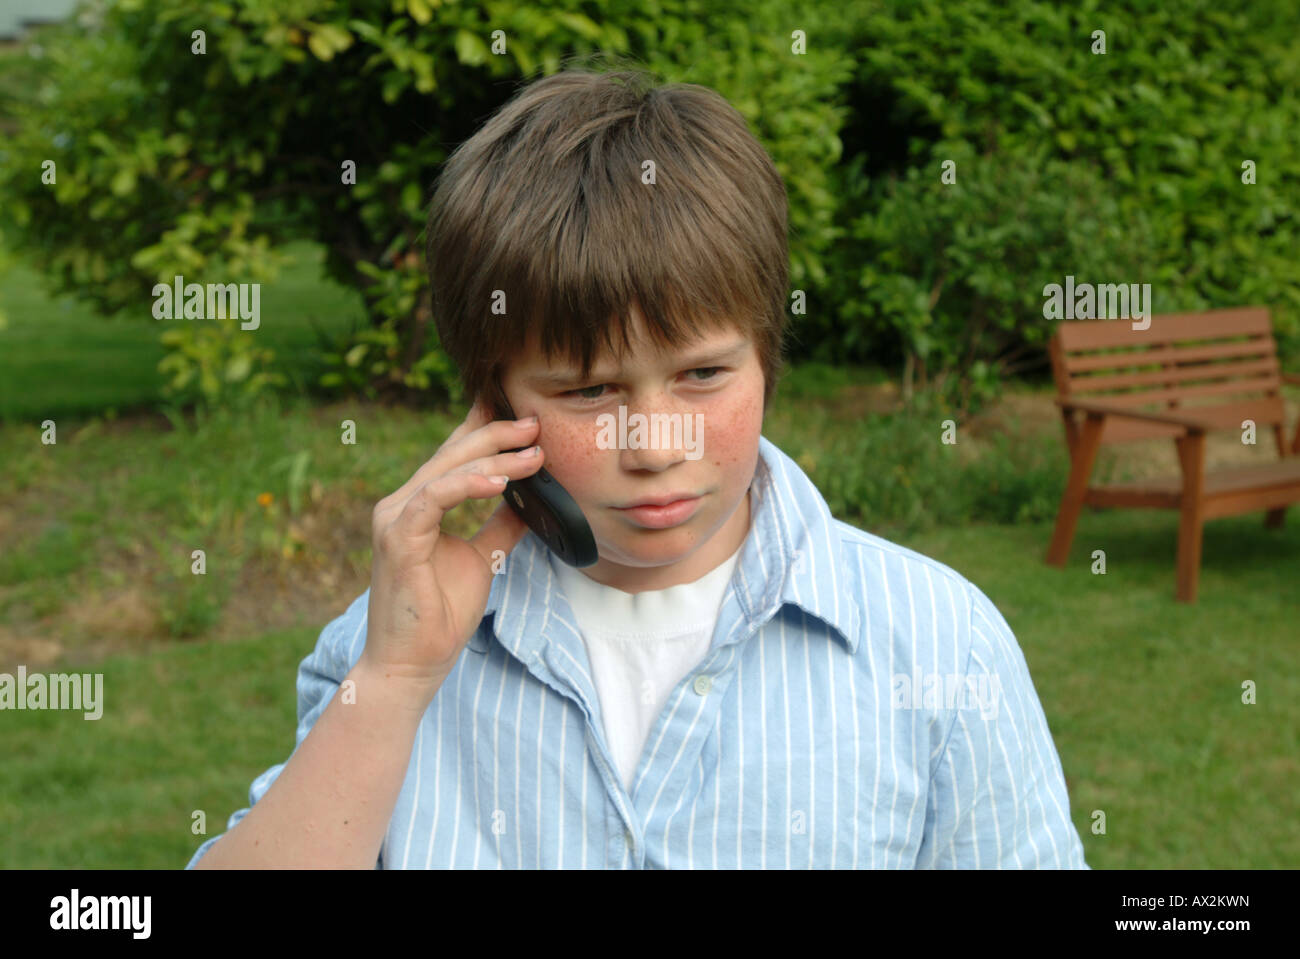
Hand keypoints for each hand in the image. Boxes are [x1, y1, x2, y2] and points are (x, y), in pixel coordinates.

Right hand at [360, 399, 543, 698]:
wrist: (413, 662)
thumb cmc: (441, 613)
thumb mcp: (483, 557)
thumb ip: (500, 524)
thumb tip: (531, 499)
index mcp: (417, 504)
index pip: (452, 454)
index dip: (485, 428)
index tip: (526, 416)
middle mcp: (401, 504)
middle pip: (452, 453)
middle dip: (497, 434)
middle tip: (536, 424)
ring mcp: (395, 519)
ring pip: (446, 470)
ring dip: (493, 459)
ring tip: (533, 453)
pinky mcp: (398, 539)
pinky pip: (434, 498)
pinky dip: (468, 485)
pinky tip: (500, 482)